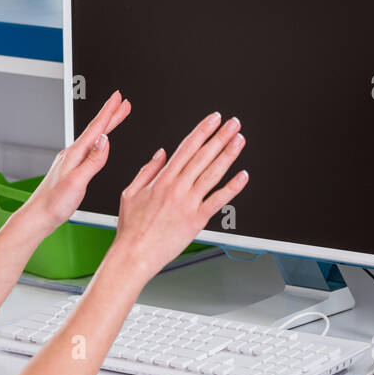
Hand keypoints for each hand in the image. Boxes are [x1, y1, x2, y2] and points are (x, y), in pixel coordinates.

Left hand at [22, 91, 131, 230]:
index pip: (95, 129)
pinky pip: (88, 148)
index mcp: (74, 155)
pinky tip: (99, 143)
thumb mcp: (77, 182)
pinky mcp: (70, 169)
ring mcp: (70, 161)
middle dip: (110, 114)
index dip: (108, 112)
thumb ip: (93, 161)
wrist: (38, 216)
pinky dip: (98, 140)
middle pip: (95, 130)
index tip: (118, 98)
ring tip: (116, 117)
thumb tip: (105, 140)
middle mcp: (71, 154)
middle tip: (122, 101)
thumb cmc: (54, 203)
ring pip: (92, 138)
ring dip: (105, 126)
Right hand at [108, 112, 248, 283]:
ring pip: (213, 174)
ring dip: (228, 155)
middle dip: (220, 137)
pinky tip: (242, 176)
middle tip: (233, 123)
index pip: (187, 148)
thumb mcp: (131, 192)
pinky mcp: (197, 220)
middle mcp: (177, 188)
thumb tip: (161, 153)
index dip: (202, 131)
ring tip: (239, 140)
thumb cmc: (131, 228)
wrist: (134, 254)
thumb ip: (147, 170)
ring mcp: (188, 204)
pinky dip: (232, 188)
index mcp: (162, 180)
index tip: (214, 120)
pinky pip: (218, 200)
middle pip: (203, 156)